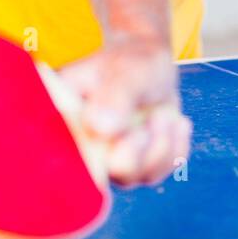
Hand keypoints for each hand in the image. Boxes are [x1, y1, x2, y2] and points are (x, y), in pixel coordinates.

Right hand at [58, 38, 191, 187]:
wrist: (149, 61)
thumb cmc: (132, 60)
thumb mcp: (127, 70)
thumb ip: (115, 96)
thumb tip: (99, 127)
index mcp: (60, 117)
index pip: (61, 155)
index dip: (92, 159)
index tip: (129, 136)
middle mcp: (77, 143)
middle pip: (98, 177)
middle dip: (134, 153)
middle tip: (155, 118)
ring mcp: (103, 157)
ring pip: (130, 177)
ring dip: (158, 148)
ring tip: (165, 115)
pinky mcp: (130, 164)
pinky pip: (154, 174)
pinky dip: (173, 151)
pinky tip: (177, 125)